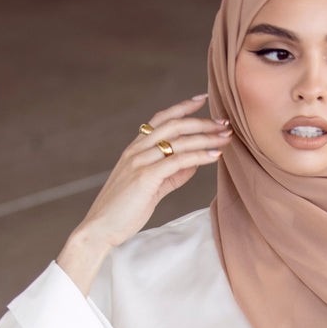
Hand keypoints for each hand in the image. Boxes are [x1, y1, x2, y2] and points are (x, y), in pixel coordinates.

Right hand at [57, 97, 232, 292]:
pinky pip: (177, 161)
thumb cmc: (124, 210)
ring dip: (205, 137)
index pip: (160, 119)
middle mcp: (136, 150)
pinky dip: (199, 156)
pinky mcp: (145, 177)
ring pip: (177, 141)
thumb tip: (193, 164)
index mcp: (135, 149)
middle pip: (173, 125)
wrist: (100, 227)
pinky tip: (214, 155)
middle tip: (224, 123)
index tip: (201, 100)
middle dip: (201, 122)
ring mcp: (139, 162)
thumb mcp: (151, 188)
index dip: (181, 107)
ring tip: (225, 137)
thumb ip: (172, 175)